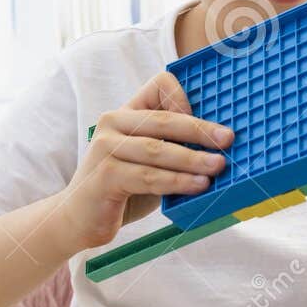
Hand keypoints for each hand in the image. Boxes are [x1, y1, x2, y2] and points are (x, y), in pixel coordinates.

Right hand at [55, 71, 232, 253]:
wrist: (78, 219)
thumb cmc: (121, 189)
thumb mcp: (147, 162)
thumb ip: (171, 149)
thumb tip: (218, 149)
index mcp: (125, 113)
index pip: (159, 86)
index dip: (185, 98)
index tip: (208, 120)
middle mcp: (112, 123)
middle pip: (164, 119)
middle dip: (201, 130)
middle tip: (228, 140)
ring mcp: (106, 148)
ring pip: (158, 149)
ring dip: (193, 159)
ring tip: (218, 167)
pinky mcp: (105, 175)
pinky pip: (149, 176)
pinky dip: (177, 181)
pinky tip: (198, 186)